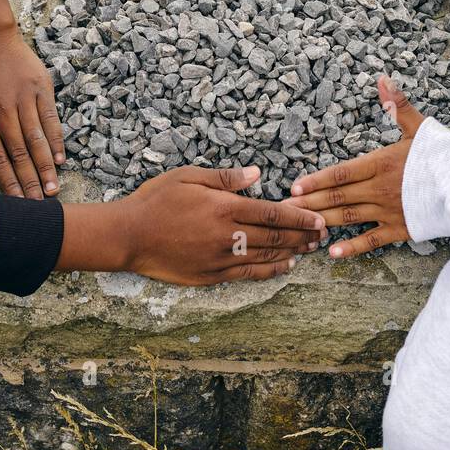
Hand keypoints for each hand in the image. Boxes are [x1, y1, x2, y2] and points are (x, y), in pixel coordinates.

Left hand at [0, 0, 64, 197]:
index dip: (9, 182)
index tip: (18, 202)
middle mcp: (2, 112)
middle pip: (19, 154)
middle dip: (31, 181)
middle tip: (41, 204)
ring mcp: (23, 100)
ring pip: (37, 140)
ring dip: (46, 167)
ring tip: (54, 187)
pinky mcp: (40, 89)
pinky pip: (50, 119)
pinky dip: (56, 140)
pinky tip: (61, 158)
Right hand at [120, 165, 326, 285]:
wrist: (128, 236)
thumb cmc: (155, 200)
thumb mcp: (187, 176)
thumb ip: (225, 177)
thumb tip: (257, 174)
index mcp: (223, 207)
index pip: (271, 212)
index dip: (298, 216)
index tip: (317, 216)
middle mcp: (226, 235)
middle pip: (274, 236)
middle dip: (302, 235)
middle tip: (322, 233)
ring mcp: (219, 258)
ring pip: (265, 256)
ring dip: (291, 252)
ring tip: (309, 249)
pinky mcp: (210, 275)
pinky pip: (247, 274)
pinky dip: (269, 270)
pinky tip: (283, 267)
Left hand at [283, 77, 425, 259]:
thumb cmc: (444, 154)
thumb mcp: (419, 126)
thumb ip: (397, 105)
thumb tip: (382, 79)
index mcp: (380, 162)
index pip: (340, 172)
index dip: (315, 180)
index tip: (294, 187)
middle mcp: (380, 188)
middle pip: (337, 197)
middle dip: (308, 203)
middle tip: (283, 211)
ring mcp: (388, 210)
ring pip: (348, 217)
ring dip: (321, 222)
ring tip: (299, 227)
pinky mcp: (400, 229)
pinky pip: (371, 240)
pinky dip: (352, 248)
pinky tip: (332, 252)